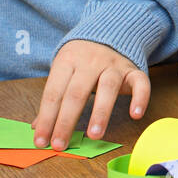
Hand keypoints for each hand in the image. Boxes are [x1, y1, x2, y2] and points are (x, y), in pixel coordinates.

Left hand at [32, 39, 149, 150]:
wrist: (110, 32)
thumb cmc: (82, 59)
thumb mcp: (63, 71)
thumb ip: (53, 98)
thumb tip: (37, 128)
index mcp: (67, 61)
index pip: (54, 92)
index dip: (46, 118)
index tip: (41, 141)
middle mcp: (90, 62)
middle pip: (76, 93)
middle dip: (66, 121)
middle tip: (60, 144)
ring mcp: (114, 65)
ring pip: (107, 88)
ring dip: (100, 113)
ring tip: (94, 135)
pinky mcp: (134, 70)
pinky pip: (140, 83)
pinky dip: (140, 98)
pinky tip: (135, 115)